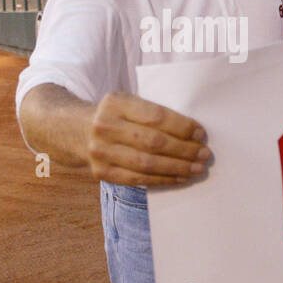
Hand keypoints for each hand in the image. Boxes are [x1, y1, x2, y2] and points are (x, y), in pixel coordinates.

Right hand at [85, 92, 209, 185]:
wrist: (77, 130)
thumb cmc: (116, 116)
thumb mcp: (128, 102)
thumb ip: (153, 113)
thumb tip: (193, 133)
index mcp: (116, 102)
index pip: (155, 116)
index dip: (181, 126)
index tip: (201, 133)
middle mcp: (105, 126)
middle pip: (153, 142)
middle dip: (184, 150)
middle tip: (204, 154)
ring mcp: (100, 151)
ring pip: (147, 164)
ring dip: (177, 168)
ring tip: (197, 168)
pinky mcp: (101, 172)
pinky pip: (138, 179)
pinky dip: (162, 179)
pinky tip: (180, 177)